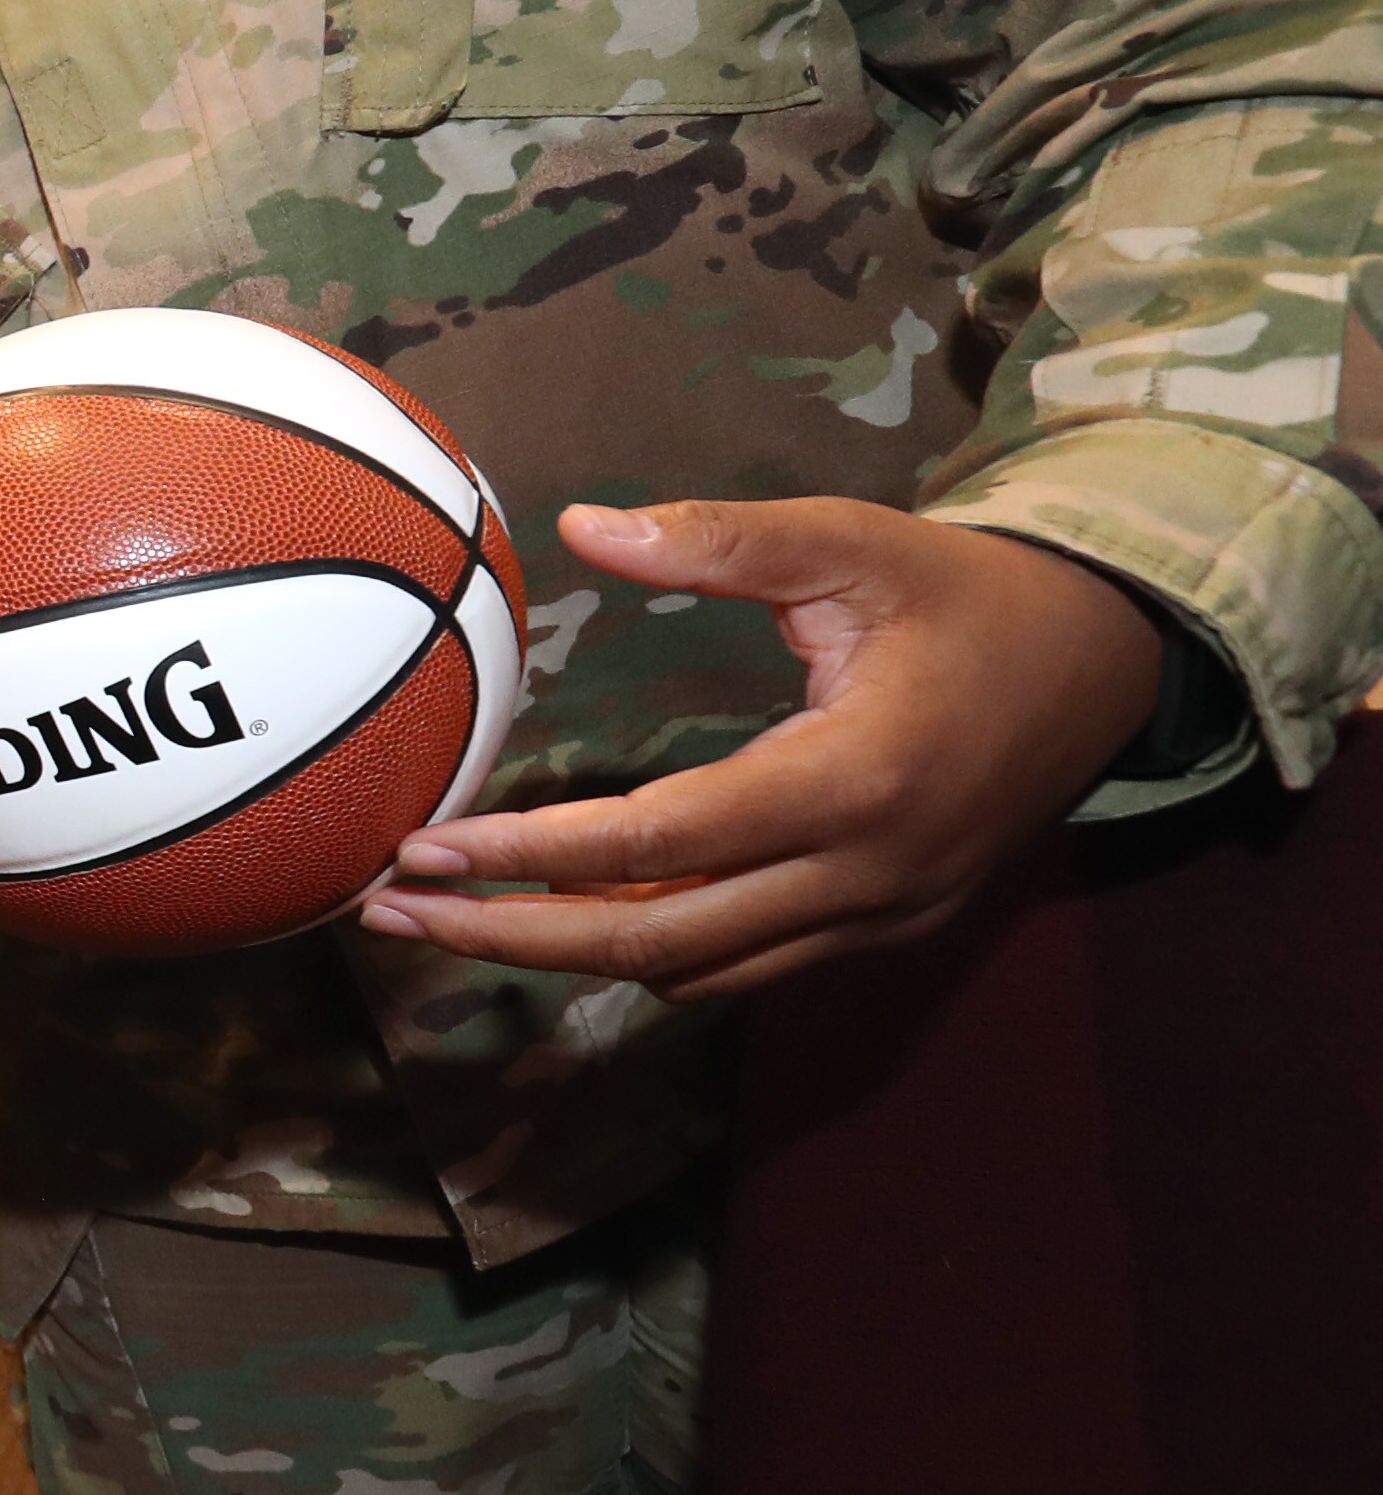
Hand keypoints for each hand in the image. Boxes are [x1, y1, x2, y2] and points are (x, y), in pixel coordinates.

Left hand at [360, 499, 1163, 1000]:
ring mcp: (877, 916)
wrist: (1106, 669)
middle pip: (654, 943)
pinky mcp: (880, 928)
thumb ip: (721, 541)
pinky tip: (562, 909)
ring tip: (445, 916)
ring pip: (693, 970)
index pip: (658, 843)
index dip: (531, 857)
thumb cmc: (967, 594)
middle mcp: (865, 875)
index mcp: (853, 781)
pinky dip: (647, 946)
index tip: (423, 849)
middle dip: (511, 936)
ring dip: (565, 954)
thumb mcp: (853, 542)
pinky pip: (742, 963)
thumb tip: (582, 524)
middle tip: (388, 911)